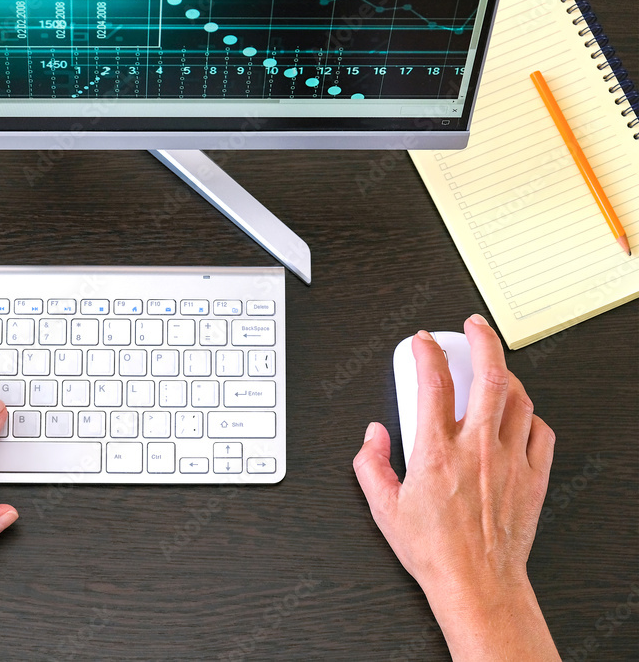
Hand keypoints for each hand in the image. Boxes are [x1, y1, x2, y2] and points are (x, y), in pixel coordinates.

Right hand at [353, 314, 558, 660]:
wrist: (478, 584)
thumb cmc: (435, 551)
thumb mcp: (384, 509)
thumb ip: (370, 464)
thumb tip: (373, 435)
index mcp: (436, 453)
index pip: (433, 383)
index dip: (426, 352)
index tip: (423, 341)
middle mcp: (476, 450)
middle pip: (489, 376)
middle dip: (482, 340)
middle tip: (474, 325)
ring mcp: (509, 461)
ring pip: (519, 399)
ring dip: (506, 375)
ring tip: (494, 367)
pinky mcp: (533, 477)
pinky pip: (540, 431)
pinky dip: (530, 415)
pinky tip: (518, 415)